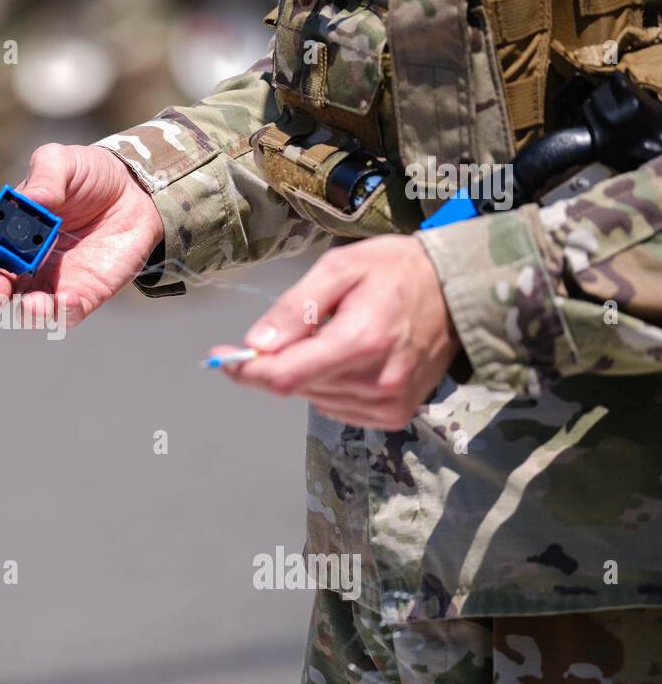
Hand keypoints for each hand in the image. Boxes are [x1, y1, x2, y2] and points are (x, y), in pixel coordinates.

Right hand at [0, 143, 163, 327]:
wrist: (135, 191)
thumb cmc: (87, 176)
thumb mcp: (63, 161)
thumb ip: (45, 173)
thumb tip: (34, 199)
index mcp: (0, 235)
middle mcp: (18, 265)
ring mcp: (49, 283)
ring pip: (24, 312)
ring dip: (24, 312)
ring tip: (34, 304)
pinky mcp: (83, 294)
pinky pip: (66, 314)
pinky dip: (62, 312)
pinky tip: (65, 300)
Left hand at [214, 236, 460, 429]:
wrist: (461, 291)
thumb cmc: (398, 271)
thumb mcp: (340, 269)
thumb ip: (295, 308)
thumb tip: (257, 343)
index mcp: (360, 342)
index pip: (284, 376)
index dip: (245, 370)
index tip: (221, 357)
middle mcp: (375, 382)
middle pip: (296, 386)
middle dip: (278, 362)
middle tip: (289, 330)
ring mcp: (388, 403)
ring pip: (314, 397)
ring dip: (308, 371)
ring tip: (335, 335)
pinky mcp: (395, 414)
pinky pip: (337, 407)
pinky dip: (330, 384)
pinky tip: (349, 357)